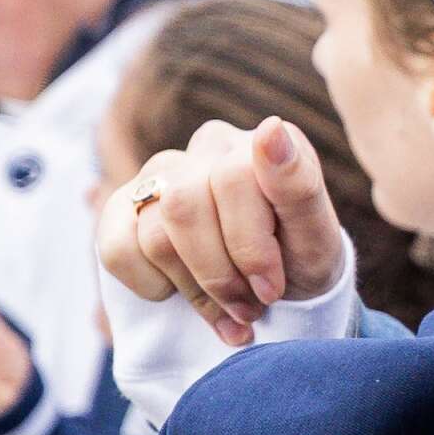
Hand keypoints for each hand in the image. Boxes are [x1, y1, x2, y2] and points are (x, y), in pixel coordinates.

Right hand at [96, 118, 349, 345]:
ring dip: (194, 288)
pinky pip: (116, 248)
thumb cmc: (300, 263)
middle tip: (250, 306)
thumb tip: (271, 128)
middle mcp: (207, 146)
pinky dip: (152, 287)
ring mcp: (162, 172)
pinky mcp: (126, 205)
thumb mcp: (317, 238)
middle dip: (219, 274)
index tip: (272, 289)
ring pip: (153, 234)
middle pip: (183, 207)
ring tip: (229, 306)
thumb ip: (299, 186)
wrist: (275, 296)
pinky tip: (184, 292)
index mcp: (258, 144)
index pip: (231, 179)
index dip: (250, 247)